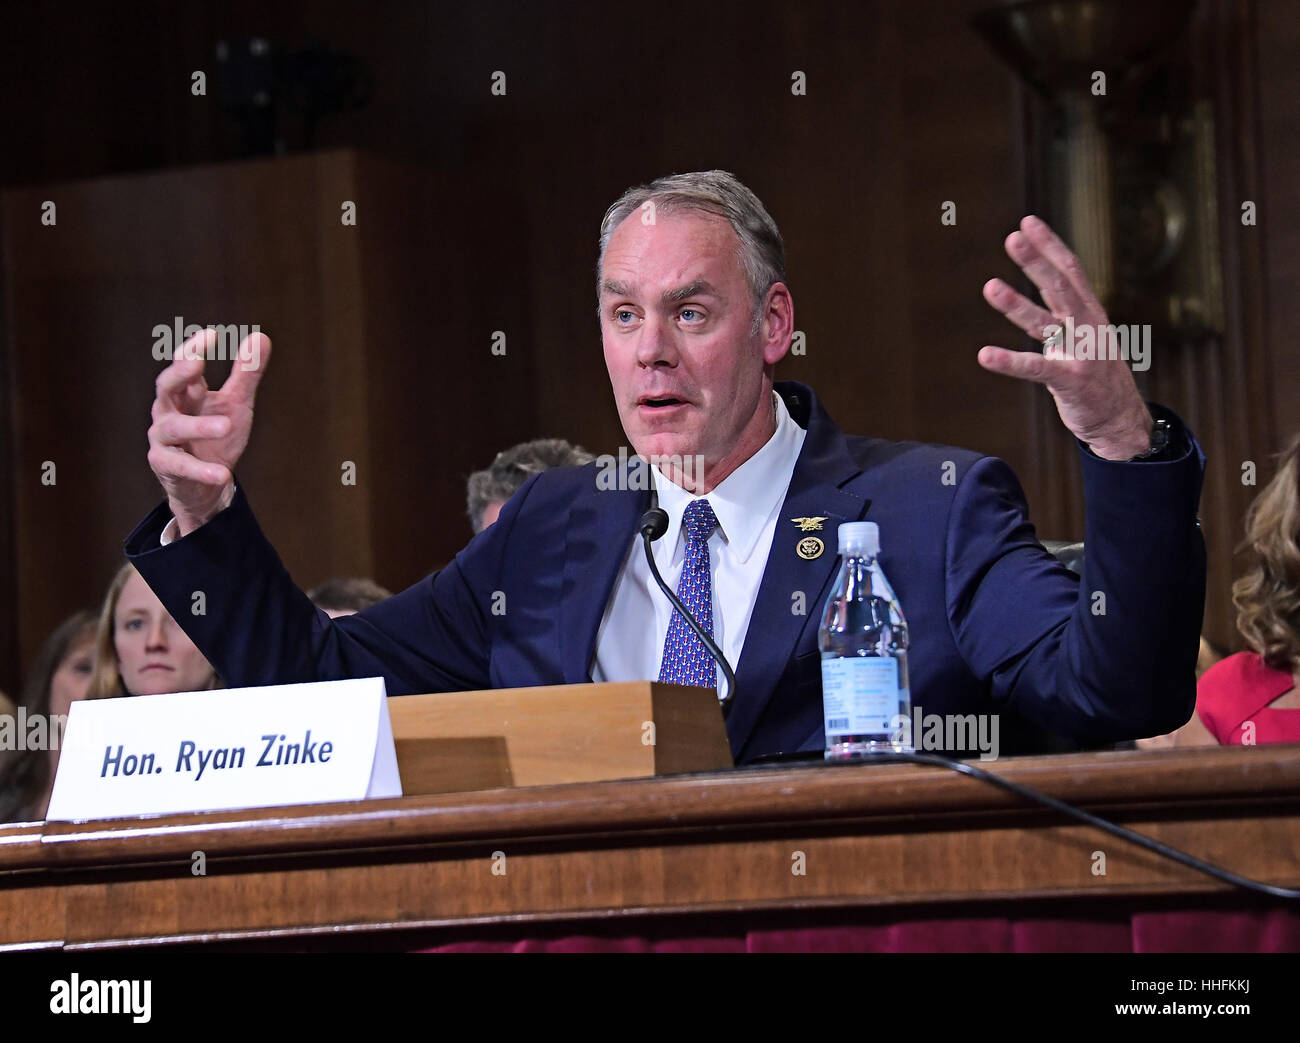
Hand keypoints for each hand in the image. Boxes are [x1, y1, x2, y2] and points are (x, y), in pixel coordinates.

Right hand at [147, 329, 270, 535]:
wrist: (206, 483)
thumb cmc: (217, 436)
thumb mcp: (236, 403)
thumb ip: (246, 374)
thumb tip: (260, 336)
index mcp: (186, 392)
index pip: (184, 364)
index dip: (194, 349)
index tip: (212, 335)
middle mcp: (168, 411)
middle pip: (165, 387)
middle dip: (179, 373)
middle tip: (197, 362)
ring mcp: (163, 438)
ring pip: (174, 427)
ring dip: (199, 426)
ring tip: (227, 426)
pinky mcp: (166, 466)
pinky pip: (181, 467)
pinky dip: (202, 470)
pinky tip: (223, 474)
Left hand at [978, 215, 1151, 460]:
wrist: (1121, 417)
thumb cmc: (1097, 372)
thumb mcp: (1087, 333)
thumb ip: (1067, 309)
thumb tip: (1047, 279)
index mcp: (1090, 312)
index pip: (1071, 270)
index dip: (1050, 245)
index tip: (1027, 222)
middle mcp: (1087, 327)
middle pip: (1060, 287)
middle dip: (1036, 262)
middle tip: (1013, 238)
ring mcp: (1080, 353)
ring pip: (1045, 323)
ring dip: (1017, 305)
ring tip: (990, 286)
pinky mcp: (1071, 380)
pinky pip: (1037, 368)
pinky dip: (1010, 361)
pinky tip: (985, 354)